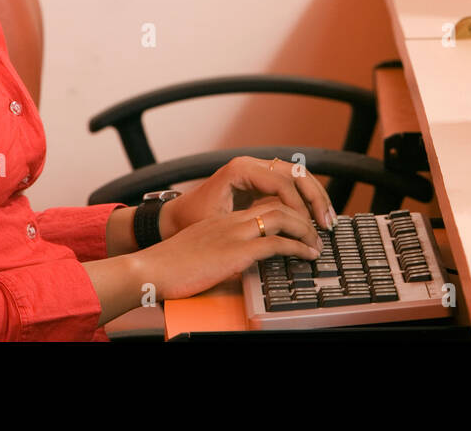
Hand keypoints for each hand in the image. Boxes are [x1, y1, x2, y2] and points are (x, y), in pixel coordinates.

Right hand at [136, 202, 322, 300]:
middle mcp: (233, 220)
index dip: (290, 208)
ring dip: (305, 228)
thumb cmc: (170, 267)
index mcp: (225, 218)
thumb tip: (239, 262)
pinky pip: (276, 242)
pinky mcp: (236, 251)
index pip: (266, 201)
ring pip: (282, 215)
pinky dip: (297, 247)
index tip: (304, 221)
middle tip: (319, 229)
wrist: (151, 269)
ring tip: (317, 243)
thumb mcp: (202, 250)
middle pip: (279, 201)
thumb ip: (222, 249)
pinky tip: (307, 254)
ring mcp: (234, 233)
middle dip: (305, 212)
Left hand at [161, 155, 336, 237]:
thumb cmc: (191, 220)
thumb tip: (277, 233)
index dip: (299, 207)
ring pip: (298, 177)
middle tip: (327, 224)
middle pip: (296, 174)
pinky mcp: (262, 182)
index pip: (282, 183)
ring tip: (328, 221)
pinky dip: (307, 199)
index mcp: (241, 169)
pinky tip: (317, 217)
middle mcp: (252, 164)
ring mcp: (258, 171)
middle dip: (315, 199)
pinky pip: (292, 185)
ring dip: (316, 198)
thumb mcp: (215, 221)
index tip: (308, 229)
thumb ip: (244, 223)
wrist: (175, 216)